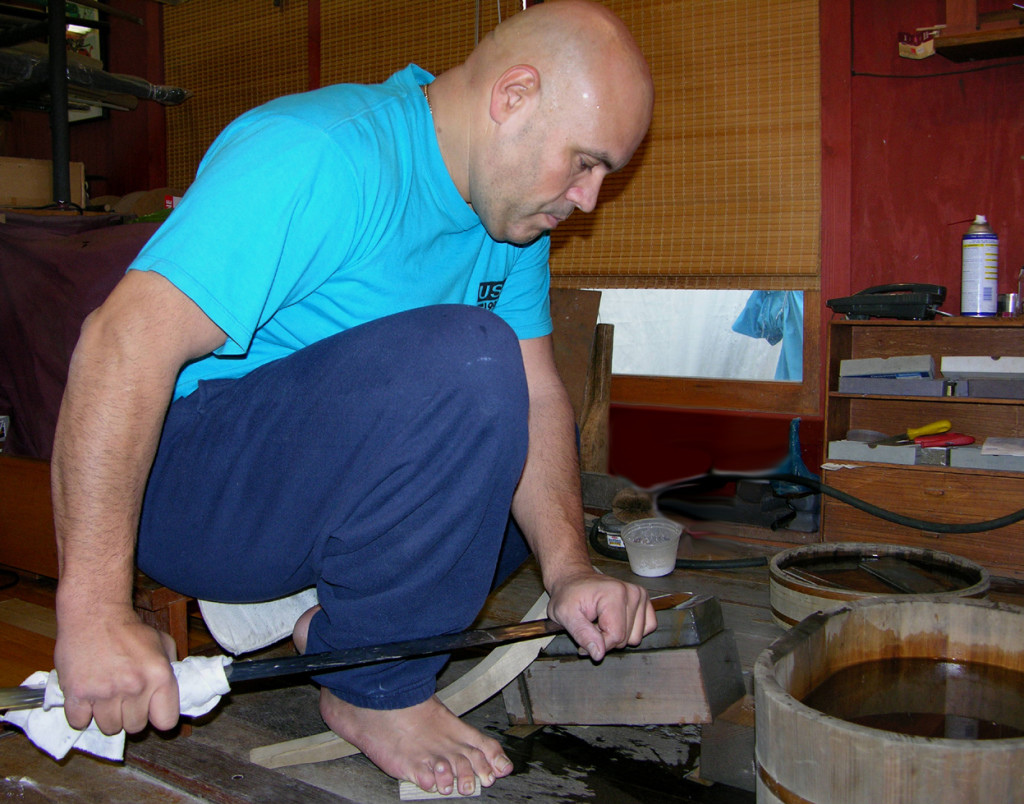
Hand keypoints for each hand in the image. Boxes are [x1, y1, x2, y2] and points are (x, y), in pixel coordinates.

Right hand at [53, 603, 179, 734]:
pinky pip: (79, 722)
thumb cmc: (130, 630)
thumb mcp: (162, 643)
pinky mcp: (77, 694)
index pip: (166, 722)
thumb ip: (170, 670)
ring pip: (109, 728)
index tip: (151, 710)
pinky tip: (86, 697)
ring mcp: (105, 692)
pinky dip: (81, 714)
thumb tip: (171, 695)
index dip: (158, 717)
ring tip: (105, 696)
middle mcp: (135, 687)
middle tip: (124, 698)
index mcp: (159, 676)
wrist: (95, 614)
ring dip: (106, 716)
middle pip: (135, 727)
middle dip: (130, 715)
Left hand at [545, 570, 656, 661]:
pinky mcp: (644, 601)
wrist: (574, 579)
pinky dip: (630, 631)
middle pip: (626, 639)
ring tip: (601, 622)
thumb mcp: (565, 614)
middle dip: (606, 640)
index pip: (616, 636)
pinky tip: (614, 622)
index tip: (584, 638)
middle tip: (590, 626)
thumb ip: (582, 634)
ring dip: (617, 636)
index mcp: (614, 593)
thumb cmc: (568, 595)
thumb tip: (599, 654)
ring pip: (636, 637)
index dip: (598, 645)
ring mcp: (640, 596)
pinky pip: (647, 628)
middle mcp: (632, 593)